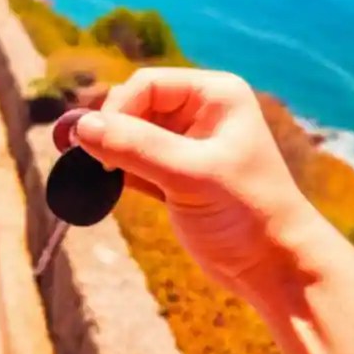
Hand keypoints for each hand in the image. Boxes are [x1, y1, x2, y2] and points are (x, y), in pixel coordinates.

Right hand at [73, 67, 319, 296]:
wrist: (274, 268)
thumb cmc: (246, 213)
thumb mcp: (190, 175)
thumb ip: (135, 148)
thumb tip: (80, 127)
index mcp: (216, 95)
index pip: (147, 84)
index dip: (118, 109)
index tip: (98, 145)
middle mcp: (202, 112)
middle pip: (136, 106)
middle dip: (112, 131)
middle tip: (94, 162)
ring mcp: (188, 144)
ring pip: (131, 135)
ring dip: (111, 152)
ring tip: (97, 175)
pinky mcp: (175, 175)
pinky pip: (134, 162)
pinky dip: (118, 172)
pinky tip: (107, 187)